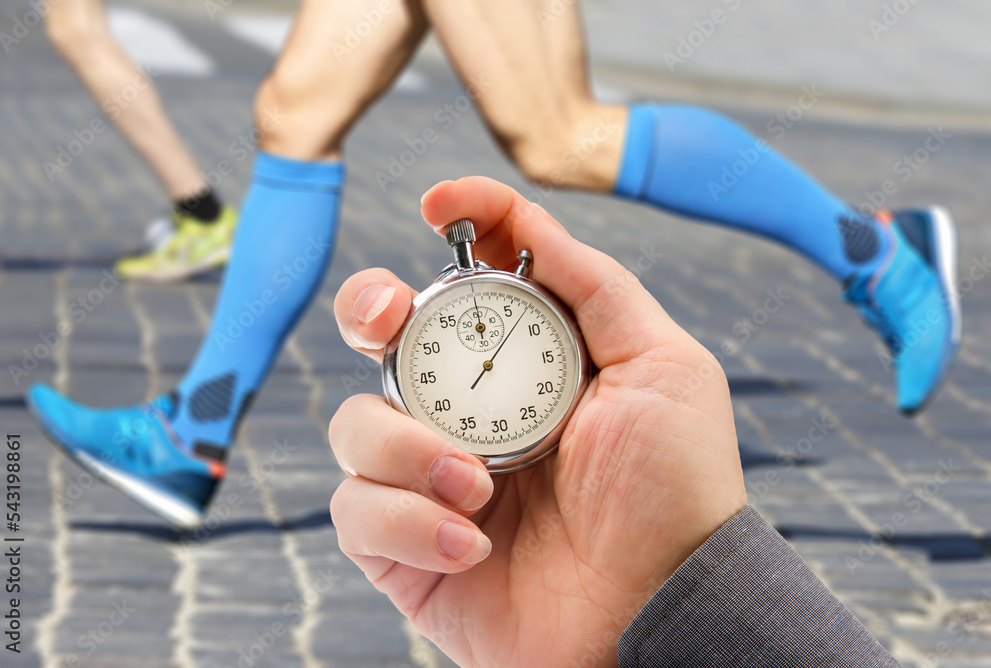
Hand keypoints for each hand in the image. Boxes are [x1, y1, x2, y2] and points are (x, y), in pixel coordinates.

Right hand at [329, 177, 746, 666]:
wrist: (661, 610)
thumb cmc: (674, 491)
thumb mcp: (661, 366)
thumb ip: (594, 284)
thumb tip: (528, 220)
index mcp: (524, 361)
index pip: (468, 278)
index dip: (455, 226)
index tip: (442, 205)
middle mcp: (468, 410)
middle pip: (379, 334)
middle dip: (369, 308)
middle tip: (390, 321)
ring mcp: (429, 477)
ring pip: (356, 424)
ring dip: (410, 448)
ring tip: (478, 488)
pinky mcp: (404, 545)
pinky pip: (357, 510)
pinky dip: (410, 521)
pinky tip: (473, 544)